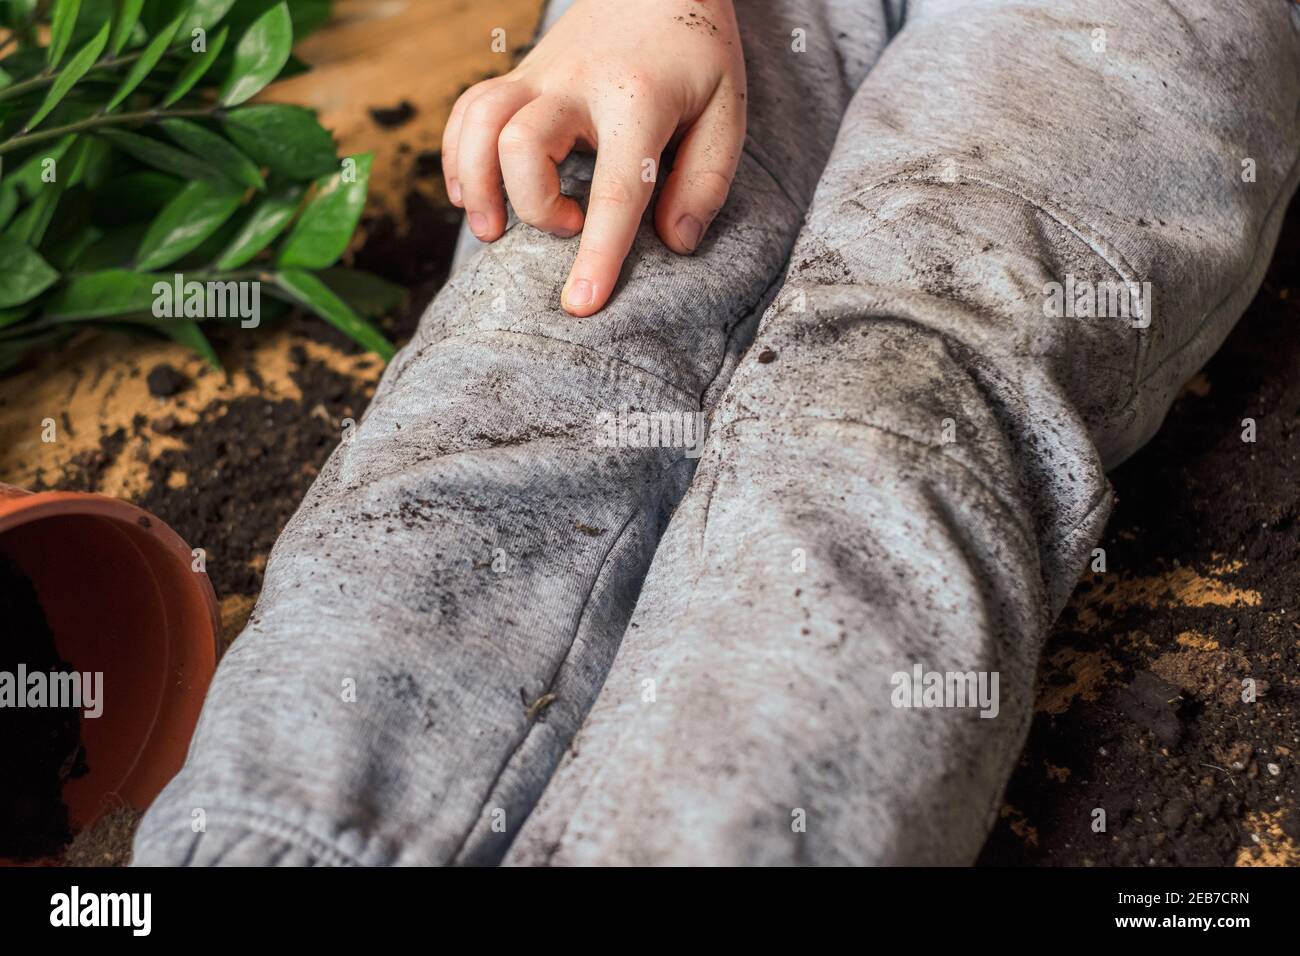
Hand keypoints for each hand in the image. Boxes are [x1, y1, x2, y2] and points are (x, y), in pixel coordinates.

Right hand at [441, 0, 746, 316]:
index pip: (616, 188)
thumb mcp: (726, 108)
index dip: (598, 253)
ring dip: (476, 185)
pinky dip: (458, 156)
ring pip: (480, 124)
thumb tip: (675, 242)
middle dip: (534, 207)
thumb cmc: (696, 52)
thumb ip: (706, 179)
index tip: (581, 305)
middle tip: (568, 227)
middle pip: (522, 146)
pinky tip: (470, 194)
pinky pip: (467, 111)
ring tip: (491, 230)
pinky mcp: (520, 75)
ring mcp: (540, 75)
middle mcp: (578, 85)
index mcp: (639, 100)